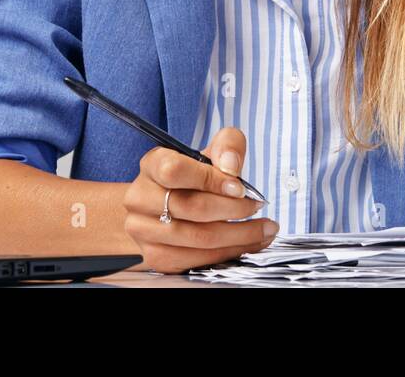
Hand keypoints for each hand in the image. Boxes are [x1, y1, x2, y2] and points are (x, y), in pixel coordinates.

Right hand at [121, 126, 277, 273]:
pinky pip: (198, 260)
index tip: (239, 187)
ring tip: (263, 229)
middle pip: (191, 207)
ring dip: (239, 235)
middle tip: (257, 207)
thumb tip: (231, 165)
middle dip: (234, 209)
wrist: (164, 207)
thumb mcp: (210, 152)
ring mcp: (144, 230)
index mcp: (152, 165)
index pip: (174, 170)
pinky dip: (229, 252)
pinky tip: (247, 243)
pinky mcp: (155, 256)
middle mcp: (140, 198)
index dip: (210, 179)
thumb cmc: (193, 177)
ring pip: (198, 238)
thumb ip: (227, 145)